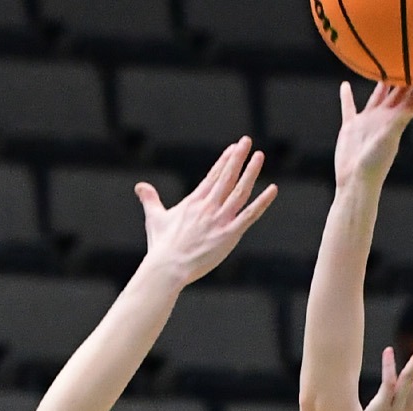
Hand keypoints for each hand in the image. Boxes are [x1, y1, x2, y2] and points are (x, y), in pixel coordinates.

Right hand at [135, 137, 277, 286]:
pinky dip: (262, 202)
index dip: (224, 161)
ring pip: (239, 191)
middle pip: (227, 177)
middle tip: (247, 141)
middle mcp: (208, 206)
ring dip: (250, 173)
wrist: (168, 266)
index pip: (213, 176)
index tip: (233, 148)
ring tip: (259, 156)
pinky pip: (250, 215)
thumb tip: (140, 186)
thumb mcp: (155, 218)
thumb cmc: (161, 245)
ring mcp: (220, 220)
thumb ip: (150, 200)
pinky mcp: (229, 235)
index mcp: (194, 202)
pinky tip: (272, 189)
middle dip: (237, 158)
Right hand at [333, 82, 412, 186]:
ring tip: (386, 63)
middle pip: (399, 89)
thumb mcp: (389, 138)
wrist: (356, 181)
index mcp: (396, 117)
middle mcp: (385, 116)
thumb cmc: (374, 163)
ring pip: (377, 95)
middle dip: (407, 73)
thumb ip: (399, 121)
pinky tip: (345, 84)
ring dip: (383, 80)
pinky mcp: (351, 127)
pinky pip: (349, 107)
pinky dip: (347, 96)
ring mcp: (368, 121)